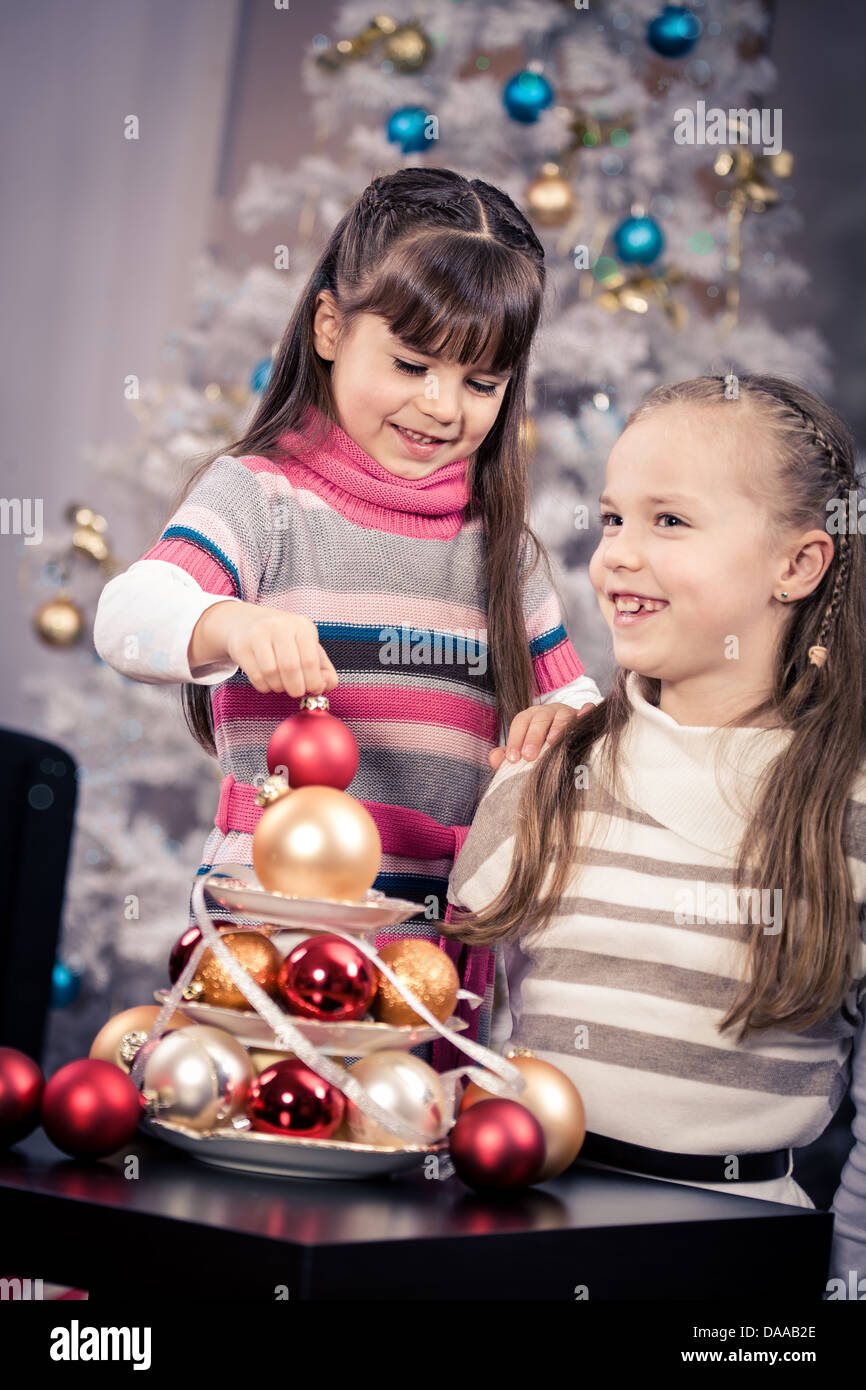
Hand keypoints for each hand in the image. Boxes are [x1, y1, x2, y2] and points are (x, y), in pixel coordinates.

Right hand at [191, 602, 338, 696]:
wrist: (246, 623)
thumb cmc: (283, 639)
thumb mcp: (307, 646)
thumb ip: (323, 668)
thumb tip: (327, 685)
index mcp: (301, 626)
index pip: (310, 661)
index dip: (313, 682)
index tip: (313, 689)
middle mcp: (280, 626)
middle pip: (290, 668)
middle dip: (296, 688)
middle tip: (296, 691)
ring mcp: (258, 635)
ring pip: (271, 673)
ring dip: (279, 687)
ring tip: (281, 684)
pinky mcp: (241, 647)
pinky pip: (256, 676)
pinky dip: (265, 687)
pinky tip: (268, 682)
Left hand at [488, 702, 595, 771]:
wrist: (571, 741)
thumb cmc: (543, 748)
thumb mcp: (525, 751)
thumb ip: (507, 756)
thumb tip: (494, 758)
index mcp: (531, 718)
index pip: (520, 722)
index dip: (515, 739)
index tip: (512, 759)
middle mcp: (549, 712)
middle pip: (539, 718)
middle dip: (533, 737)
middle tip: (529, 756)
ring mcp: (568, 713)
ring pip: (562, 715)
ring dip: (557, 727)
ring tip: (552, 743)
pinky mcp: (585, 716)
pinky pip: (588, 710)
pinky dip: (586, 712)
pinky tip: (583, 717)